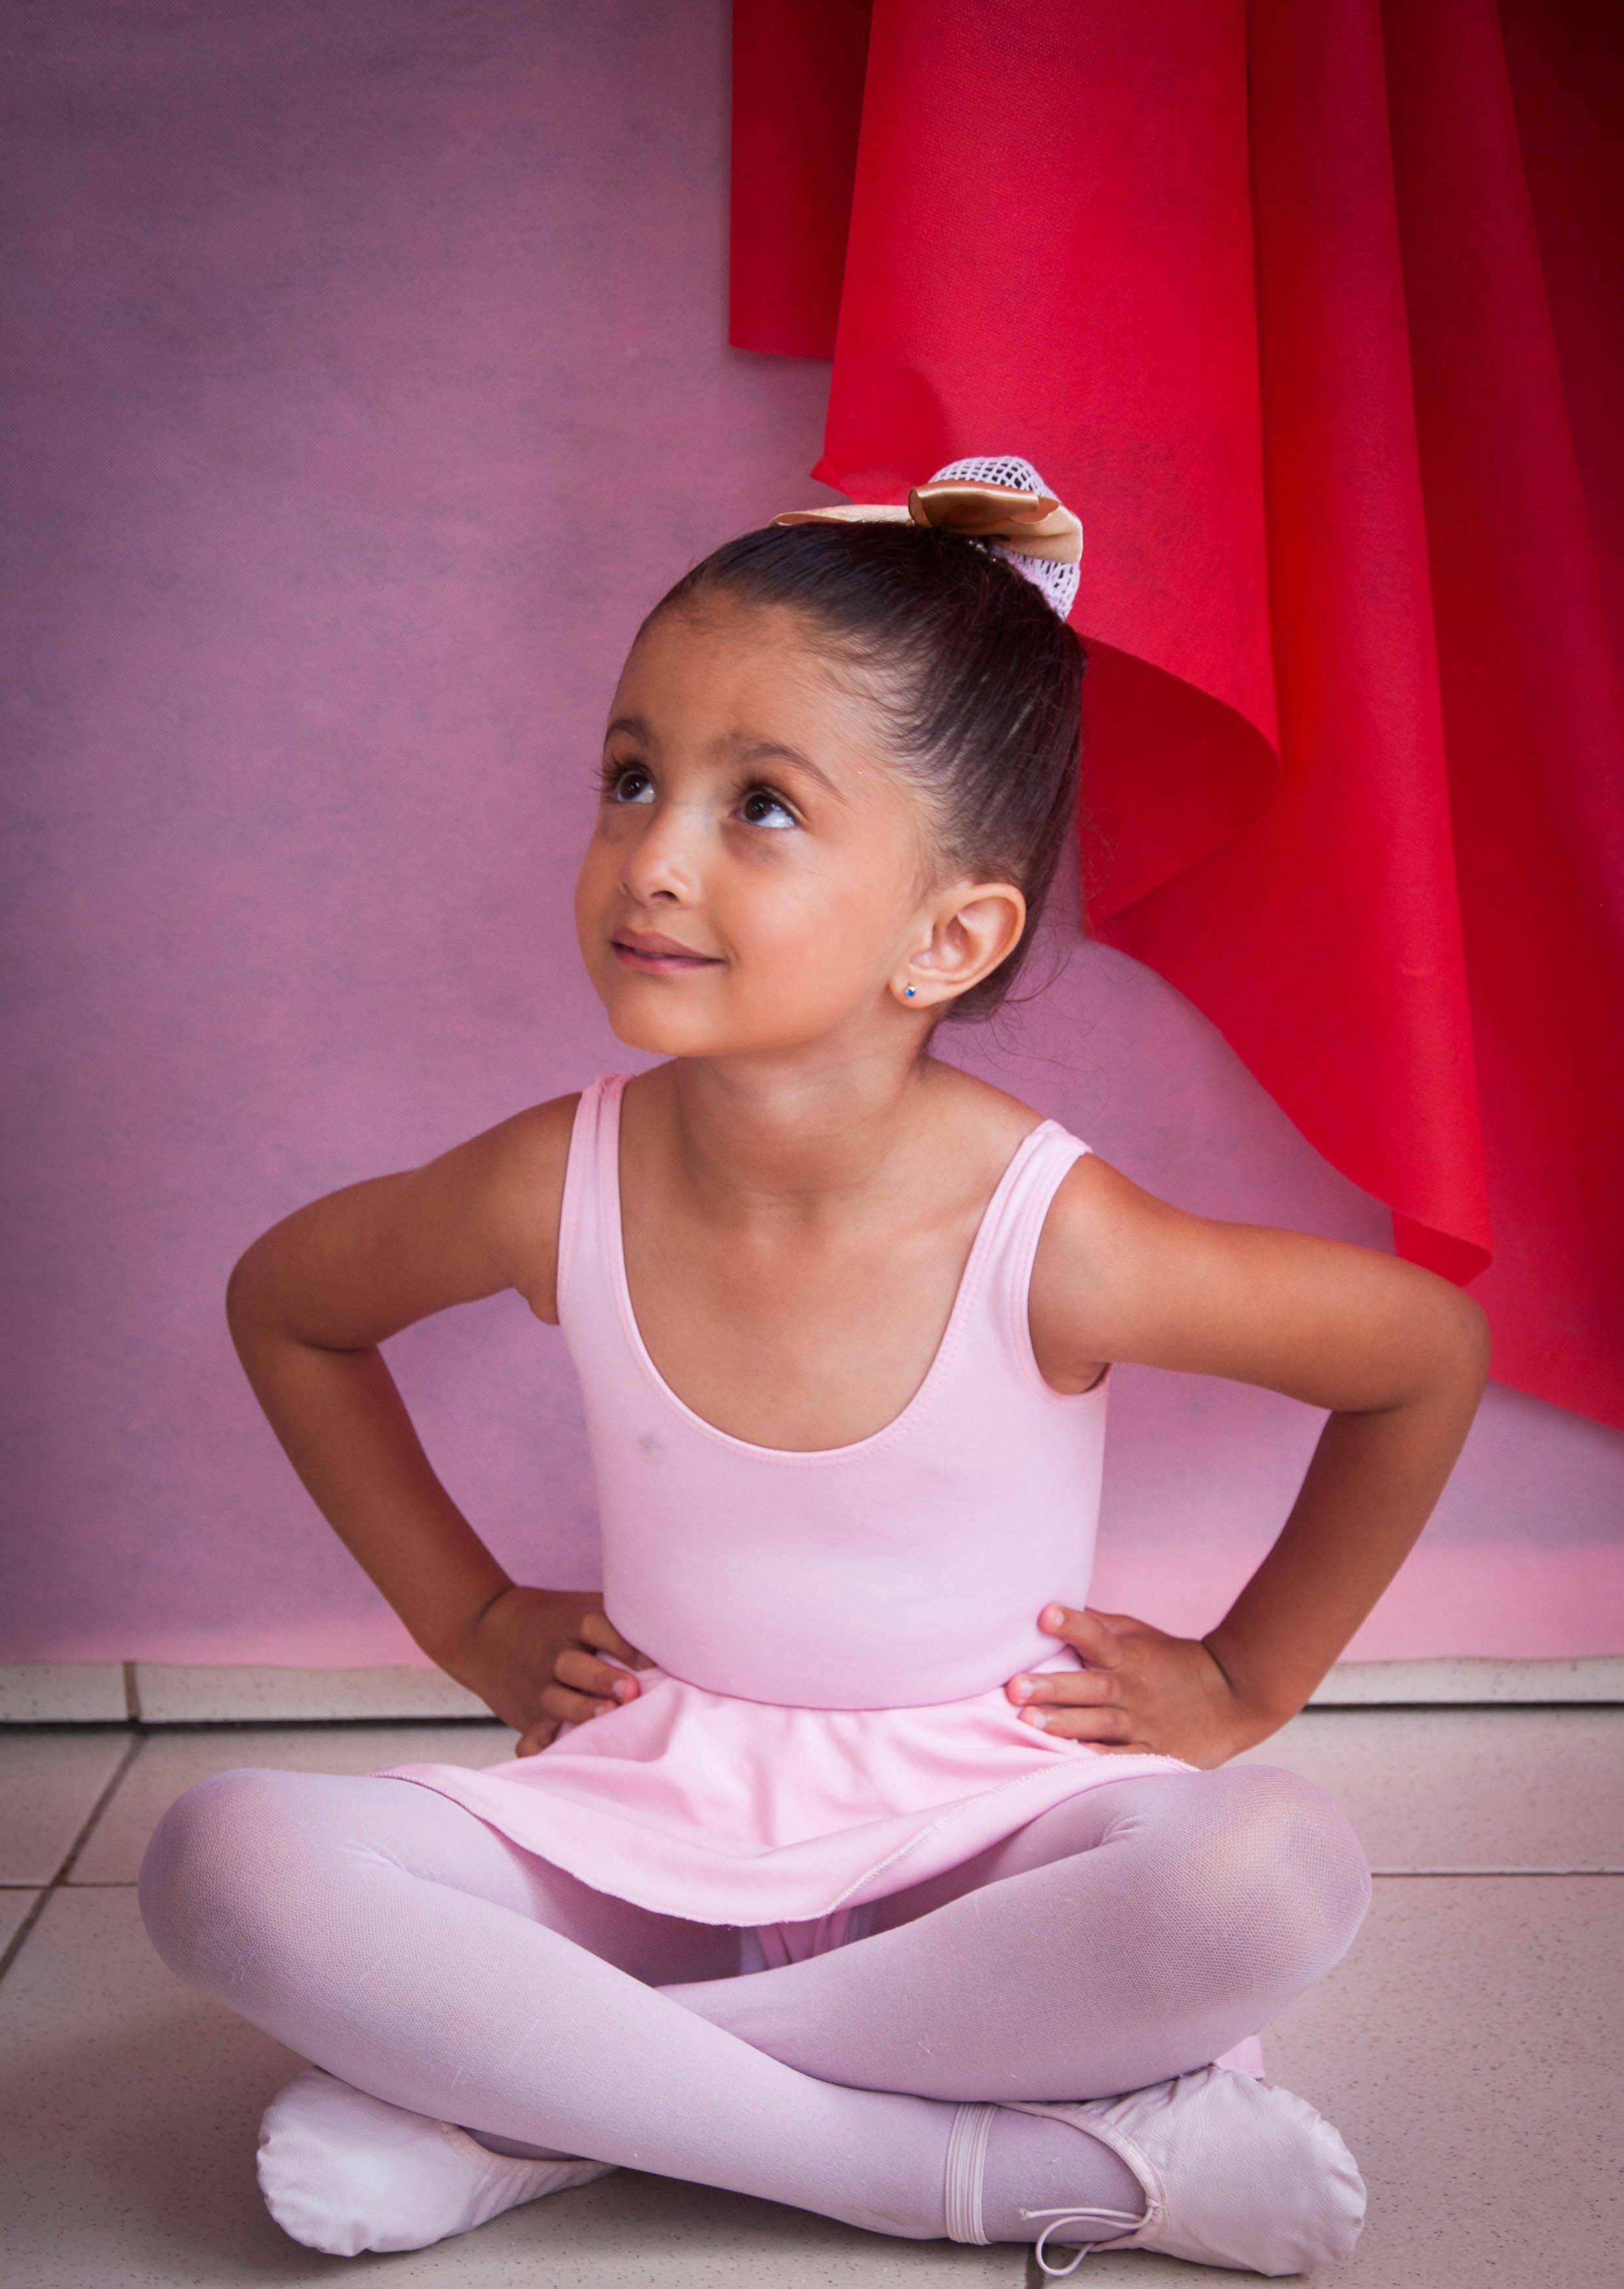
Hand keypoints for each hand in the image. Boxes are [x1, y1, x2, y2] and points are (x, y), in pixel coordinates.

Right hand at [438, 1585, 654, 1757]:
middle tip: (630, 1690)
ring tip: (606, 1717)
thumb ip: (619, 1613)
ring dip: (580, 1710)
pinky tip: (550, 1761)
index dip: (622, 1641)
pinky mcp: (527, 1715)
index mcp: (571, 1625)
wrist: (487, 1629)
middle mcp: (554, 1655)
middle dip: (602, 1678)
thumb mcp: (580, 1604)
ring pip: (555, 1699)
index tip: (651, 1658)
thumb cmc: (555, 1620)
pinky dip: (536, 1750)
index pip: (596, 1626)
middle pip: (574, 1664)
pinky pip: (528, 1735)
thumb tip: (675, 1621)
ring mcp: (538, 1686)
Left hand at [1005, 1603, 1268, 1768]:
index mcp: (1127, 1656)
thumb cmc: (1173, 1660)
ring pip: (1100, 1724)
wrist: (1234, 1695)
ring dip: (1064, 1723)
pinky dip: (1098, 1763)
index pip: (1096, 1636)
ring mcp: (1142, 1723)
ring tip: (1028, 1722)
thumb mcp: (1138, 1634)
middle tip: (1014, 1687)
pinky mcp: (1155, 1752)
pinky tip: (1069, 1765)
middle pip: (1090, 1686)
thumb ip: (1097, 1625)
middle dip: (1052, 1687)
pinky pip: (1123, 1760)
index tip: (1044, 1615)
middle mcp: (1132, 1689)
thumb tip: (1050, 1607)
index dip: (1072, 1625)